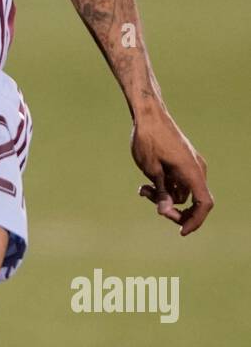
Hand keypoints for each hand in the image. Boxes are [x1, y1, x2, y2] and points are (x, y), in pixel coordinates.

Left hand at [131, 108, 212, 235]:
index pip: (204, 203)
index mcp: (192, 172)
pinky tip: (144, 186)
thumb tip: (165, 212)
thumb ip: (160, 192)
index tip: (181, 232)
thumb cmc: (148, 139)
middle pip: (194, 202)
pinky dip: (165, 187)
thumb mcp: (151, 170)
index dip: (195, 221)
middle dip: (176, 211)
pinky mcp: (182, 163)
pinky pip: (178, 183)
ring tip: (142, 191)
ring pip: (182, 193)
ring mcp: (190, 165)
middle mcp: (196, 169)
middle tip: (156, 210)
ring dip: (164, 198)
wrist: (148, 114)